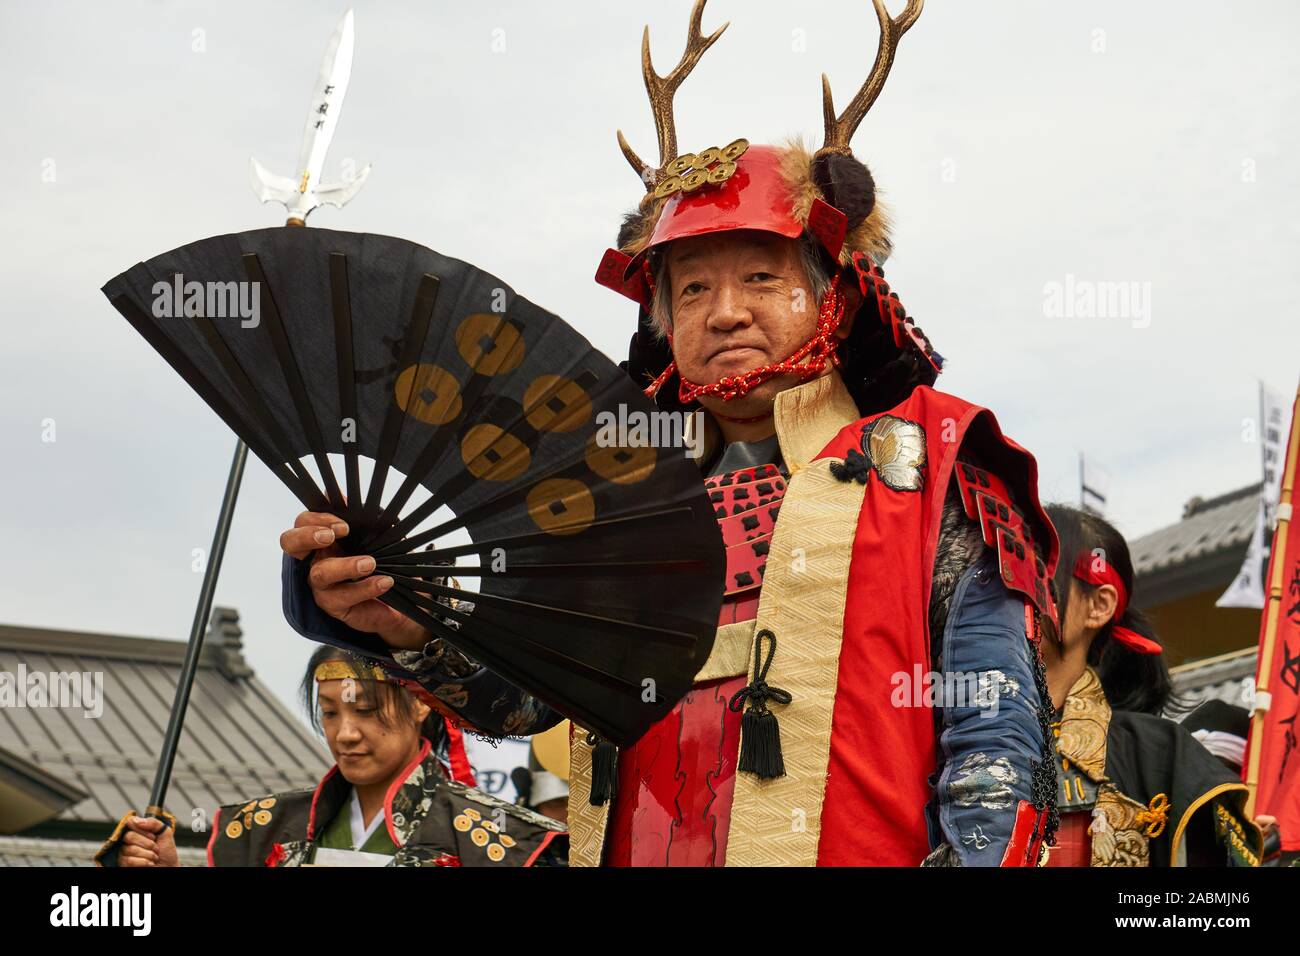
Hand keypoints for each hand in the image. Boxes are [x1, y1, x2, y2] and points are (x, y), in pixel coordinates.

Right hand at [119, 815, 178, 866]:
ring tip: (154, 856)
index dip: (143, 830)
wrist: (168, 866)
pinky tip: (149, 863)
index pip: (131, 822)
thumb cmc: (166, 851)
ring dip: (148, 854)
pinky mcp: (123, 864)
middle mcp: (128, 841)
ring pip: (131, 849)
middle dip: (148, 843)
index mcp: (137, 830)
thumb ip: (154, 823)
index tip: (153, 835)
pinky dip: (144, 862)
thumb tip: (137, 820)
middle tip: (156, 847)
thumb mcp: (165, 833)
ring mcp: (124, 853)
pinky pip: (130, 861)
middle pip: (129, 836)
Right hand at [280, 511, 428, 650]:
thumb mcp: (375, 536)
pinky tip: (383, 582)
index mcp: (322, 540)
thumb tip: (342, 497)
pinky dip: (366, 588)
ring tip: (370, 563)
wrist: (400, 597)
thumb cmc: (382, 561)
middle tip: (331, 537)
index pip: (303, 522)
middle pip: (290, 543)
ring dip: (346, 566)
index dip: (317, 519)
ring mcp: (321, 585)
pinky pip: (343, 598)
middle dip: (307, 536)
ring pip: (320, 574)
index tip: (344, 525)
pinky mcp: (335, 607)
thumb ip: (358, 518)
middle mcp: (315, 560)